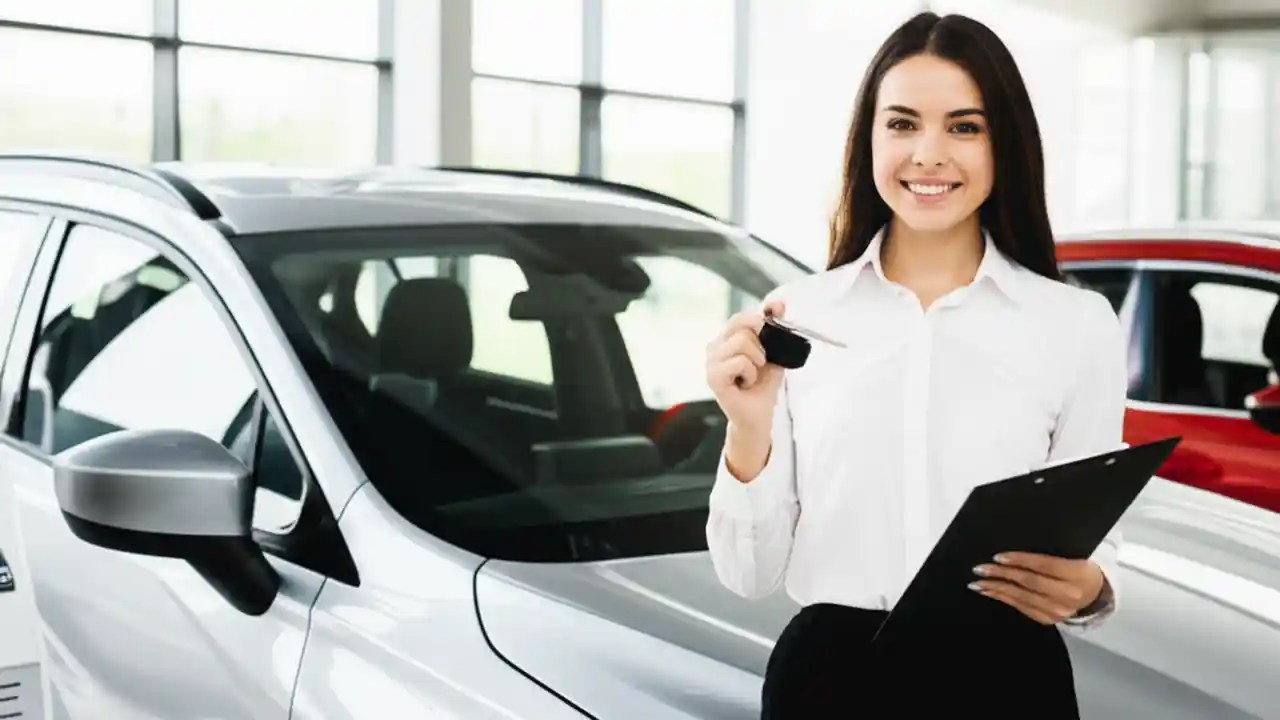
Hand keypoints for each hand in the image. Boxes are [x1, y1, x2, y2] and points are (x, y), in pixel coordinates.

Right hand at [705, 299, 786, 433]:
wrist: (758, 415)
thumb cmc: (762, 385)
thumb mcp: (773, 351)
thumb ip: (774, 327)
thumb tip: (778, 303)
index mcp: (725, 339)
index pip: (740, 318)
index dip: (759, 319)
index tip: (771, 326)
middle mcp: (714, 348)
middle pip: (742, 327)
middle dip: (760, 346)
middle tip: (759, 365)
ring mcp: (711, 362)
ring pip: (741, 342)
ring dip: (756, 361)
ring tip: (751, 376)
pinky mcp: (713, 377)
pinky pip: (740, 362)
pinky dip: (750, 373)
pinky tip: (745, 384)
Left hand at [969, 552, 1106, 624]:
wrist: (1095, 595)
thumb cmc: (1079, 568)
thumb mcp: (1074, 556)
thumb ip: (1050, 554)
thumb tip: (1015, 547)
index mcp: (1077, 574)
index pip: (1043, 565)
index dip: (1020, 560)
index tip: (998, 556)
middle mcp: (1068, 595)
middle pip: (1029, 582)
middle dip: (1001, 574)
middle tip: (980, 568)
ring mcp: (1058, 611)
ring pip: (1021, 597)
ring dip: (996, 588)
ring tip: (977, 582)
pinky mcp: (1048, 619)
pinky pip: (1021, 607)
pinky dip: (1003, 598)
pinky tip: (989, 592)